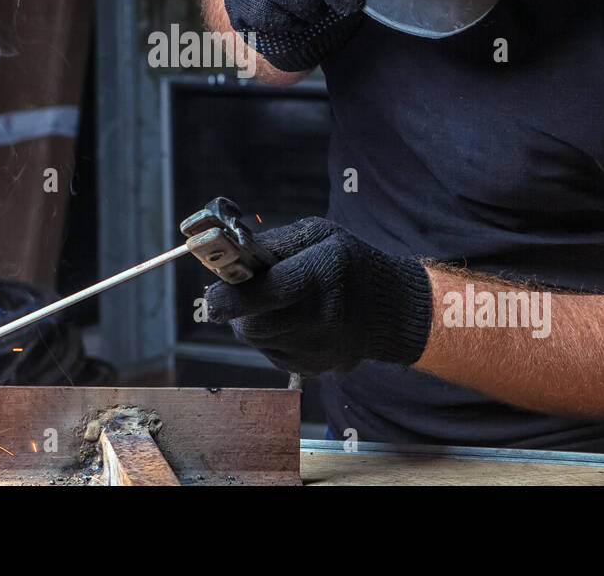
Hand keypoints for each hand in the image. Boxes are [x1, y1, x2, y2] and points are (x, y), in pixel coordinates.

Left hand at [203, 218, 432, 374]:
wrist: (390, 310)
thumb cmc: (349, 264)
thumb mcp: (319, 234)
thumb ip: (274, 243)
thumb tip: (230, 253)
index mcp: (324, 274)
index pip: (268, 293)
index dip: (232, 296)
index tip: (213, 294)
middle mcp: (322, 318)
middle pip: (253, 326)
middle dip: (237, 309)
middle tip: (244, 292)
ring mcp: (318, 349)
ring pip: (257, 340)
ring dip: (253, 321)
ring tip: (279, 303)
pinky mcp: (312, 369)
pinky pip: (270, 352)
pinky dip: (270, 336)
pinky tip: (293, 321)